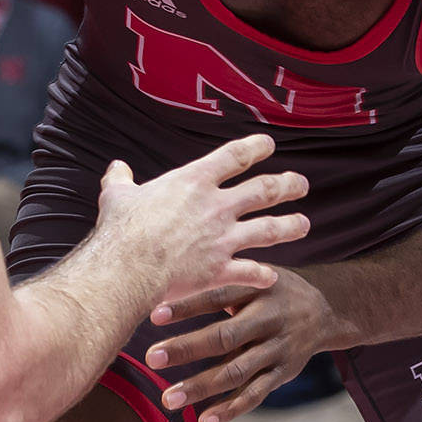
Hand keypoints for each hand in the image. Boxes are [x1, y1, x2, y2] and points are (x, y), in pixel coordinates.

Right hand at [95, 134, 310, 305]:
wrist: (128, 267)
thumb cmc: (120, 229)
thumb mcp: (116, 194)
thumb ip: (120, 180)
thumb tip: (116, 168)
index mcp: (193, 181)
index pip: (234, 157)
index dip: (255, 148)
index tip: (269, 145)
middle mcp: (216, 206)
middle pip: (264, 190)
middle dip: (287, 185)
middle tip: (301, 184)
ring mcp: (222, 239)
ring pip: (268, 229)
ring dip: (290, 226)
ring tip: (304, 225)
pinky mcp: (220, 270)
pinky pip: (250, 272)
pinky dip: (262, 275)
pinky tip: (271, 276)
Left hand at [143, 266, 325, 421]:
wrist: (327, 310)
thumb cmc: (274, 289)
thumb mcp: (255, 275)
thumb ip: (223, 282)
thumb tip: (170, 282)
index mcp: (257, 290)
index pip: (217, 297)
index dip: (187, 306)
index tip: (153, 315)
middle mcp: (269, 320)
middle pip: (224, 337)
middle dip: (187, 349)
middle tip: (151, 358)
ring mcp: (277, 350)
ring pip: (236, 372)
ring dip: (201, 387)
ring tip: (168, 399)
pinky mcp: (282, 374)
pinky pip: (255, 395)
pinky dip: (230, 409)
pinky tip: (204, 420)